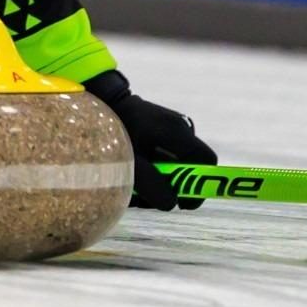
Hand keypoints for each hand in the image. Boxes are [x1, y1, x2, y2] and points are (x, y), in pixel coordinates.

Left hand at [85, 69, 216, 210]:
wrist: (100, 102)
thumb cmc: (114, 132)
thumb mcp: (131, 163)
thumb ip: (153, 185)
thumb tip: (172, 203)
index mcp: (178, 132)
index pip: (207, 160)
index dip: (201, 185)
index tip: (182, 202)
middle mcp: (180, 129)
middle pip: (189, 168)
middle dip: (171, 187)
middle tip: (148, 196)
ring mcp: (171, 130)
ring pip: (174, 166)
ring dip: (157, 182)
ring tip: (132, 185)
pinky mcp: (159, 133)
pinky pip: (162, 159)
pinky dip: (150, 172)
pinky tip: (130, 174)